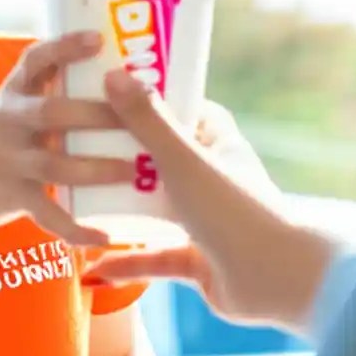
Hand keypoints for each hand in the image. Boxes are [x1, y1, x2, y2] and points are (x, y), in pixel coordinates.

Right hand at [0, 32, 136, 245]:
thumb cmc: (14, 136)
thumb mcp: (24, 103)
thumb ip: (61, 86)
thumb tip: (122, 62)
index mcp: (16, 91)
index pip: (35, 59)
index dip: (65, 48)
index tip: (98, 39)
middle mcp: (7, 120)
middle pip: (50, 112)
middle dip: (95, 114)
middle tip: (136, 119)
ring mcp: (8, 160)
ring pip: (53, 165)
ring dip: (95, 168)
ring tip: (131, 171)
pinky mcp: (12, 197)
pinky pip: (47, 215)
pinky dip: (76, 229)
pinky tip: (105, 235)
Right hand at [84, 70, 338, 332]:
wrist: (277, 280)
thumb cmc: (235, 210)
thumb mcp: (183, 160)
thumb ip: (147, 121)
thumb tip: (113, 75)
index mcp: (218, 143)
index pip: (183, 109)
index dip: (150, 99)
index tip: (111, 92)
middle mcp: (213, 177)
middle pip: (161, 159)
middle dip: (123, 157)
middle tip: (78, 146)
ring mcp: (207, 220)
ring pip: (156, 209)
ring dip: (123, 209)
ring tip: (78, 200)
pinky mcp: (200, 260)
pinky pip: (157, 258)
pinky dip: (129, 261)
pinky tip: (96, 267)